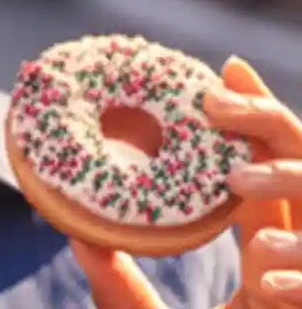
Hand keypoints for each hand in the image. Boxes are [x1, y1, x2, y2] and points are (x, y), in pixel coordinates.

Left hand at [71, 57, 301, 308]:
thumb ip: (115, 282)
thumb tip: (74, 233)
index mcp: (268, 251)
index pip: (271, 167)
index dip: (256, 115)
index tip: (224, 71)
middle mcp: (298, 259)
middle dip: (271, 124)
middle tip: (215, 105)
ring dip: (289, 184)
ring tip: (235, 183)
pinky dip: (299, 276)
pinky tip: (265, 274)